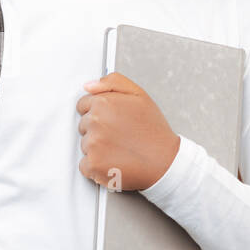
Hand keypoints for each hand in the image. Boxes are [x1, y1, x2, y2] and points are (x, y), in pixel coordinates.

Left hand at [75, 72, 180, 190]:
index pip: (83, 105)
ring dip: (98, 148)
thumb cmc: (154, 131)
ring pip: (84, 145)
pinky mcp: (93, 164)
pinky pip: (85, 165)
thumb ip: (112, 83)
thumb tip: (88, 86)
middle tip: (119, 135)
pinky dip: (96, 167)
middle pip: (83, 125)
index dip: (99, 113)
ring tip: (120, 148)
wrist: (165, 162)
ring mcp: (93, 144)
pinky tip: (114, 162)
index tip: (112, 120)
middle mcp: (95, 122)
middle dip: (97, 130)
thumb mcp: (139, 95)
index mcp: (103, 103)